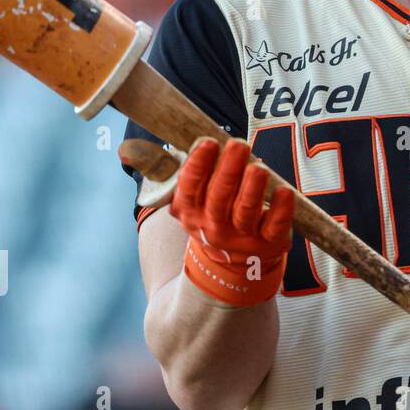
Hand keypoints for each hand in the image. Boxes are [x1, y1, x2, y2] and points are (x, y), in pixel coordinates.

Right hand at [170, 137, 293, 306]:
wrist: (232, 266)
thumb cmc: (213, 216)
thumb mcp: (189, 201)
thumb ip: (169, 172)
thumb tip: (124, 150)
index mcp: (191, 213)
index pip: (190, 188)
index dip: (198, 165)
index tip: (208, 143)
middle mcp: (213, 227)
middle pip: (219, 197)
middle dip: (229, 170)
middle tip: (238, 145)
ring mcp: (241, 238)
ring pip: (245, 212)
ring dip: (252, 189)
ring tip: (259, 168)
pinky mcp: (269, 243)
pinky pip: (275, 226)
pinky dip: (280, 210)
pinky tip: (284, 192)